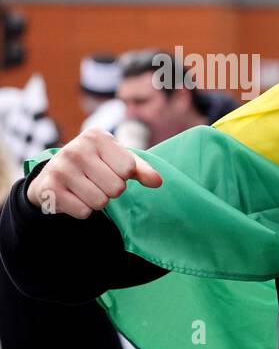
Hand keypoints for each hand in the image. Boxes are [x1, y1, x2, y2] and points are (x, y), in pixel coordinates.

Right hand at [26, 128, 161, 216]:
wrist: (53, 174)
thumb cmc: (95, 165)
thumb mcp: (119, 160)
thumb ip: (141, 169)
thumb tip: (157, 181)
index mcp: (97, 136)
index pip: (129, 169)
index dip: (123, 176)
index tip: (109, 169)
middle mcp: (76, 149)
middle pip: (116, 188)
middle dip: (110, 190)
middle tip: (96, 181)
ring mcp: (60, 168)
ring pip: (100, 202)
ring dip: (97, 201)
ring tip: (84, 189)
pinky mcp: (50, 189)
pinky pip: (84, 212)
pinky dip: (82, 210)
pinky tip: (72, 196)